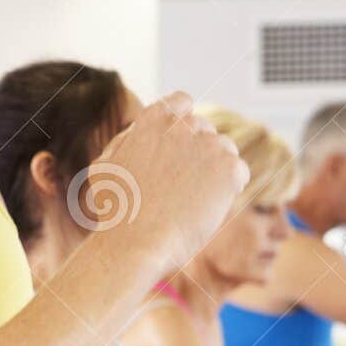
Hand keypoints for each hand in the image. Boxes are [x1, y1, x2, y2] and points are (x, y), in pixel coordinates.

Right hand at [87, 93, 249, 273]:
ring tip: (194, 200)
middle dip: (198, 152)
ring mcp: (209, 145)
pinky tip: (208, 208)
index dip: (184, 123)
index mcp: (153, 119)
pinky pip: (240, 173)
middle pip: (205, 129)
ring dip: (215, 169)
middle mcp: (183, 125)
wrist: (135, 243)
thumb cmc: (116, 212)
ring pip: (224, 149)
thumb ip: (127, 142)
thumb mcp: (105, 166)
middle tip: (184, 185)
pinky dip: (229, 189)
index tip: (181, 144)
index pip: (181, 102)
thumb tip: (138, 130)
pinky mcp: (229, 168)